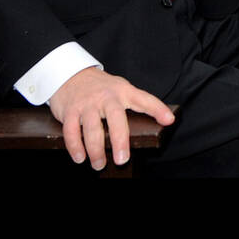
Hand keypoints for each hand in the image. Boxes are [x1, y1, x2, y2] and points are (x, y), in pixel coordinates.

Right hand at [47, 67, 172, 170]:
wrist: (70, 74)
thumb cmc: (100, 87)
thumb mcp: (120, 89)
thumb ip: (134, 104)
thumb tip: (156, 123)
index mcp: (123, 91)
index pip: (144, 99)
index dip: (157, 109)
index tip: (169, 120)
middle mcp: (106, 97)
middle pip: (115, 118)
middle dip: (119, 140)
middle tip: (122, 159)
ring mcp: (87, 103)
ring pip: (92, 129)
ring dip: (95, 150)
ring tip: (100, 164)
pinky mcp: (70, 110)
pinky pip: (71, 131)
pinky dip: (75, 146)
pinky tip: (80, 157)